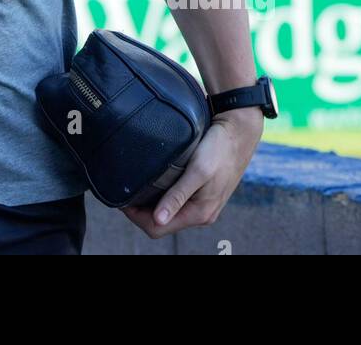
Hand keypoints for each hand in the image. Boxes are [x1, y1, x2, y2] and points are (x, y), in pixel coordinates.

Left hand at [121, 108, 262, 238]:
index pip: (157, 228)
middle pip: (161, 223)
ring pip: (169, 212)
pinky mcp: (203, 192)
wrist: (240, 131)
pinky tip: (153, 182)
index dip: (136, 217)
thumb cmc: (220, 149)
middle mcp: (201, 213)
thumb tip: (158, 219)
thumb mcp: (198, 171)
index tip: (121, 200)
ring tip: (135, 185)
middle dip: (140, 211)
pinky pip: (177, 202)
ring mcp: (203, 203)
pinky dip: (161, 196)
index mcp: (200, 213)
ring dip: (150, 203)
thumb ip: (178, 196)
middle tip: (124, 191)